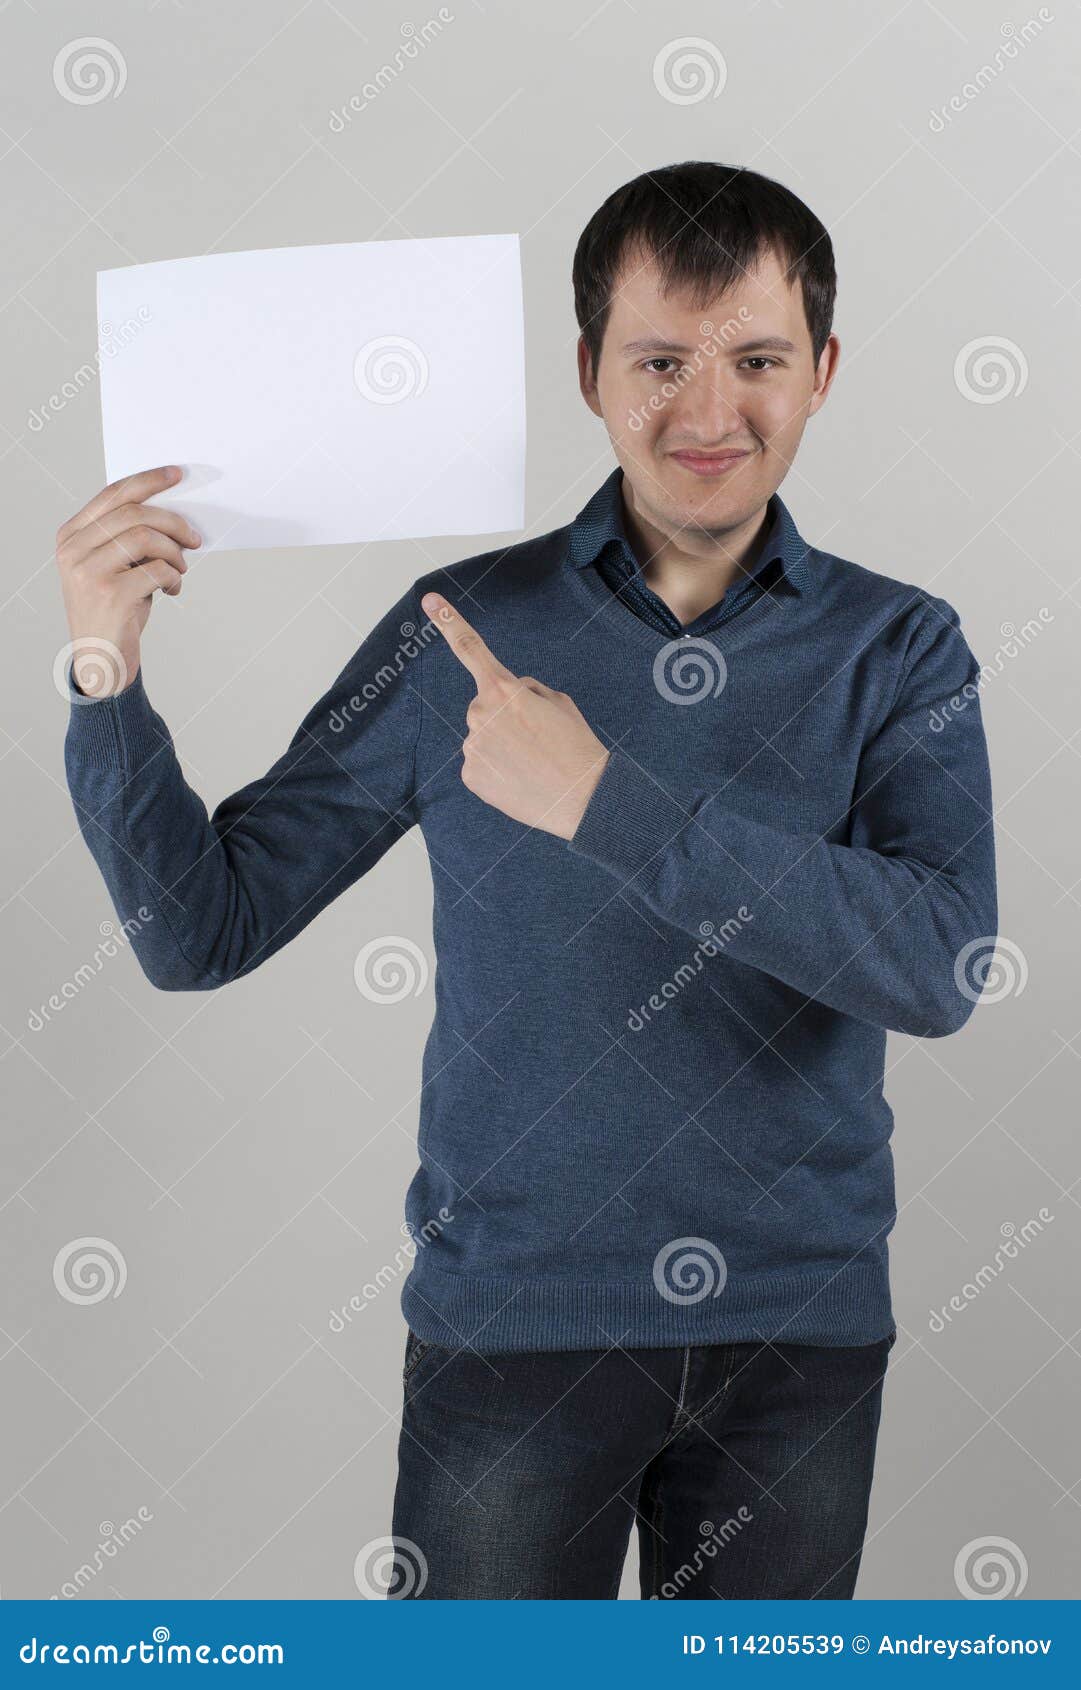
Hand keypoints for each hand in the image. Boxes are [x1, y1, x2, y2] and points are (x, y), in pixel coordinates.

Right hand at [54, 464, 201, 697]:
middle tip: (194, 539)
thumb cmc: (114, 609)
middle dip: (173, 522)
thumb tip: (173, 512)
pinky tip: (172, 590)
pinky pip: (157, 570)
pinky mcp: (110, 595)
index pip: (113, 494)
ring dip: (175, 553)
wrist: (100, 660)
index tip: (177, 475)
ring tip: (180, 569)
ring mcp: (88, 572)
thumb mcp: (114, 567)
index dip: (148, 480)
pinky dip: (175, 577)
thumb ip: (128, 538)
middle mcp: (73, 550)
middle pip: (135, 513)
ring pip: (147, 537)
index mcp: (71, 535)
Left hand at [421, 591, 609, 839]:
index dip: (447, 621)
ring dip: (502, 746)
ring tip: (532, 763)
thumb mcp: (559, 702)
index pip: (470, 648)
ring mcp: (472, 746)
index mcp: (503, 688)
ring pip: (482, 737)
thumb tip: (508, 697)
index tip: (428, 600)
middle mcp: (480, 713)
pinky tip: (520, 779)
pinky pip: (480, 764)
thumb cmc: (576, 747)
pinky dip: (497, 770)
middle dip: (504, 716)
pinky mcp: (470, 775)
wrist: (583, 799)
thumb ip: (525, 691)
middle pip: (484, 706)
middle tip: (537, 738)